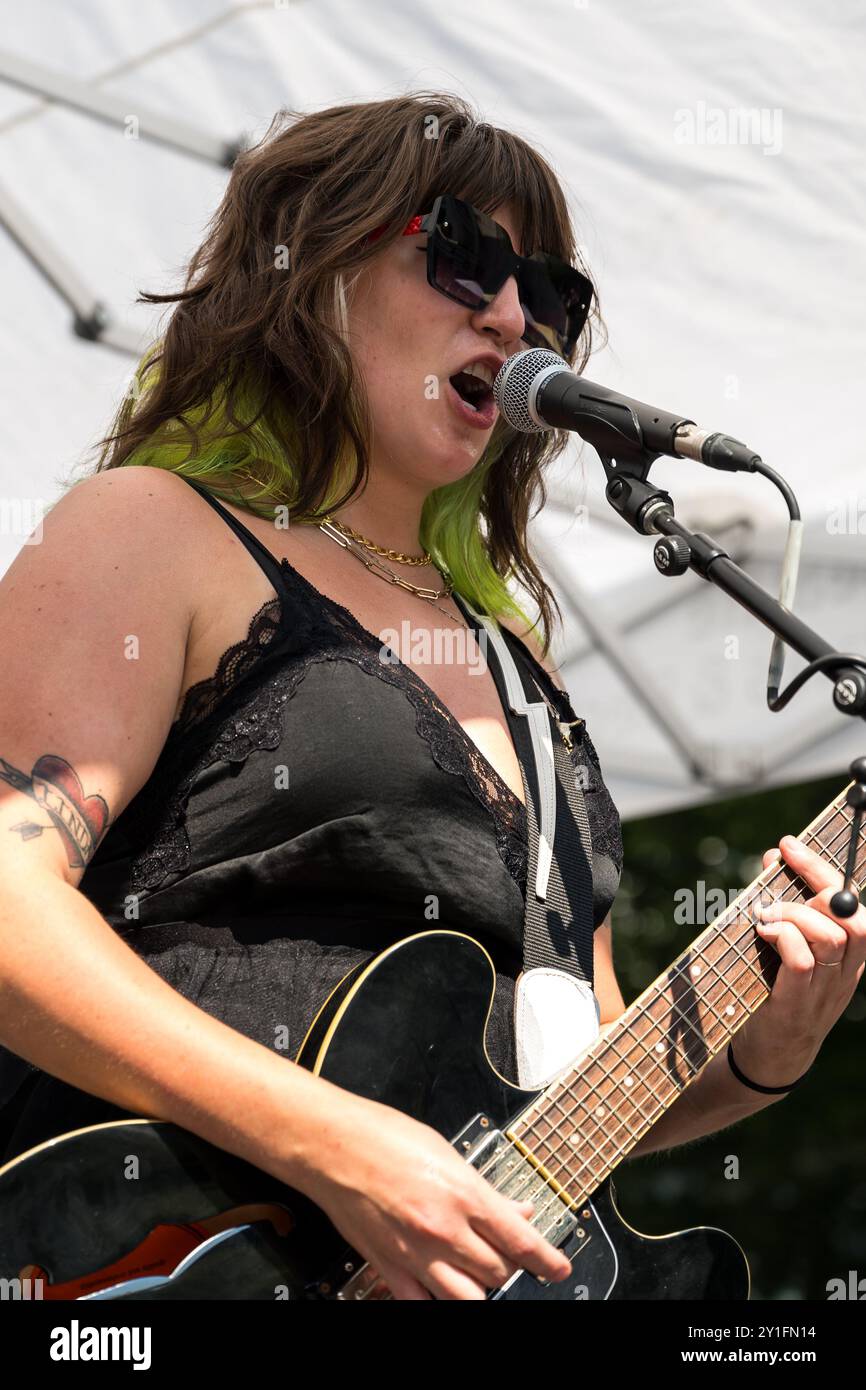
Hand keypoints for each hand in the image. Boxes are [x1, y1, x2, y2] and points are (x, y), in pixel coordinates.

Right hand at [294, 1091, 572, 1299]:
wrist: (331, 1145)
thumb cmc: (382, 1137)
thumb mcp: (446, 1151)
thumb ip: (483, 1187)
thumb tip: (514, 1210)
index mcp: (462, 1193)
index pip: (520, 1240)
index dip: (547, 1260)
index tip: (558, 1268)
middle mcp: (442, 1229)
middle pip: (498, 1272)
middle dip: (512, 1268)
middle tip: (513, 1258)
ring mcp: (415, 1253)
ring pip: (467, 1298)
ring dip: (483, 1290)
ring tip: (485, 1276)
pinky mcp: (389, 1267)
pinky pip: (422, 1303)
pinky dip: (437, 1300)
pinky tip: (444, 1289)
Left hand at [733, 835, 865, 1087]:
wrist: (768, 1059)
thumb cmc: (774, 992)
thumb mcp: (783, 944)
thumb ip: (782, 902)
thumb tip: (772, 857)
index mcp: (849, 955)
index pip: (854, 905)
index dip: (823, 868)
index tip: (789, 845)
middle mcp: (845, 972)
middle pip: (851, 915)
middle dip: (814, 882)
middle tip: (779, 880)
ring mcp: (825, 991)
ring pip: (831, 936)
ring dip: (792, 913)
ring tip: (765, 916)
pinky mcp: (798, 1006)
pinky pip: (802, 962)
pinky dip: (782, 937)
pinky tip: (762, 932)